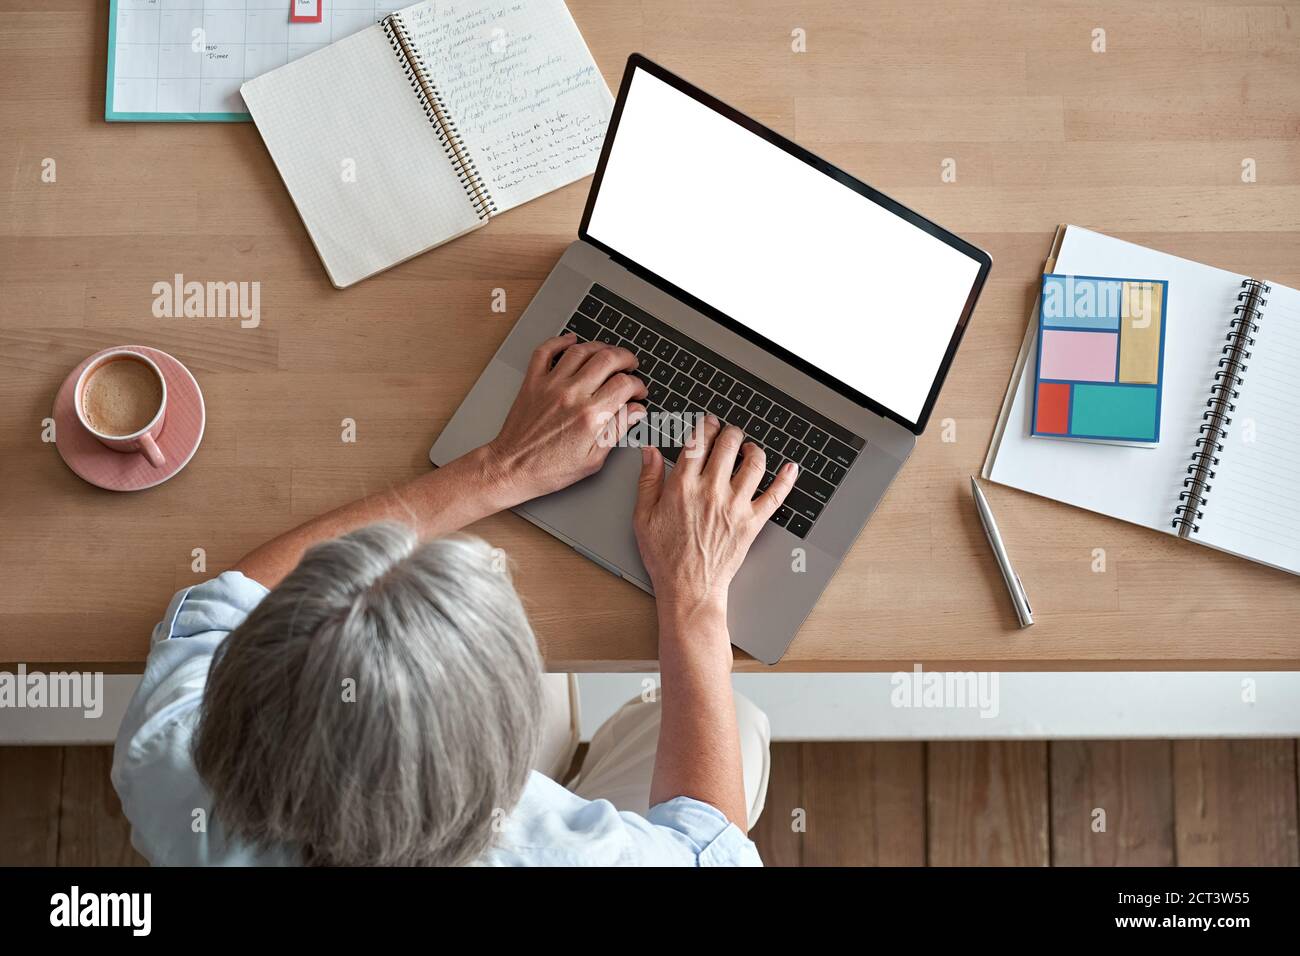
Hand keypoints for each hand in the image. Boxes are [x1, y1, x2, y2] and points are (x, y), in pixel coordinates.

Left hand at [482, 332, 647, 503]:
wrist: (512, 468)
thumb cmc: (550, 468)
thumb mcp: (593, 458)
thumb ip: (617, 430)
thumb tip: (635, 411)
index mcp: (590, 416)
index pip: (624, 385)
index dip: (637, 385)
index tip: (638, 392)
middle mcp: (572, 395)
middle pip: (607, 358)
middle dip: (626, 358)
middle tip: (630, 365)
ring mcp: (551, 385)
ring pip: (581, 350)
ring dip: (600, 347)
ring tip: (608, 354)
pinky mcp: (533, 382)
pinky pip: (546, 351)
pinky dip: (560, 341)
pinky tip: (571, 341)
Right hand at [633, 414, 796, 619]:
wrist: (689, 588)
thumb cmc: (665, 557)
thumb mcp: (643, 517)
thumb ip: (648, 481)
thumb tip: (649, 453)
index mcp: (683, 487)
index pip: (698, 442)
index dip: (705, 427)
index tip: (708, 423)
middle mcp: (711, 491)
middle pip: (728, 445)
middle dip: (729, 432)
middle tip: (729, 433)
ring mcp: (735, 506)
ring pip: (754, 463)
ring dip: (754, 449)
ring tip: (750, 449)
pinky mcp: (752, 522)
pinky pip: (776, 495)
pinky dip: (786, 479)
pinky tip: (790, 468)